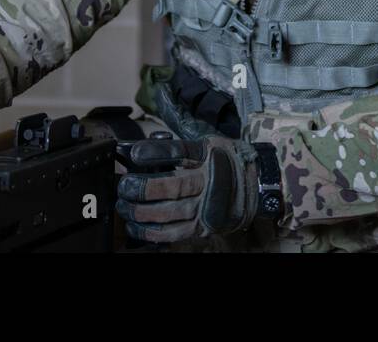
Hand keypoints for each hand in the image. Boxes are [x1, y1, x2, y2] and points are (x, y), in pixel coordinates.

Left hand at [115, 136, 260, 242]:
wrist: (254, 185)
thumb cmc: (224, 162)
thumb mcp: (208, 144)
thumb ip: (180, 147)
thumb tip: (140, 149)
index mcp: (207, 156)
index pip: (179, 152)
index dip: (155, 153)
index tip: (134, 154)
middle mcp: (207, 182)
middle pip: (172, 186)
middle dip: (142, 188)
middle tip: (124, 186)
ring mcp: (204, 208)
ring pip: (169, 213)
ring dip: (141, 212)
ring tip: (124, 206)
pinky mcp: (201, 227)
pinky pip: (172, 233)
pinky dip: (151, 232)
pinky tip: (135, 226)